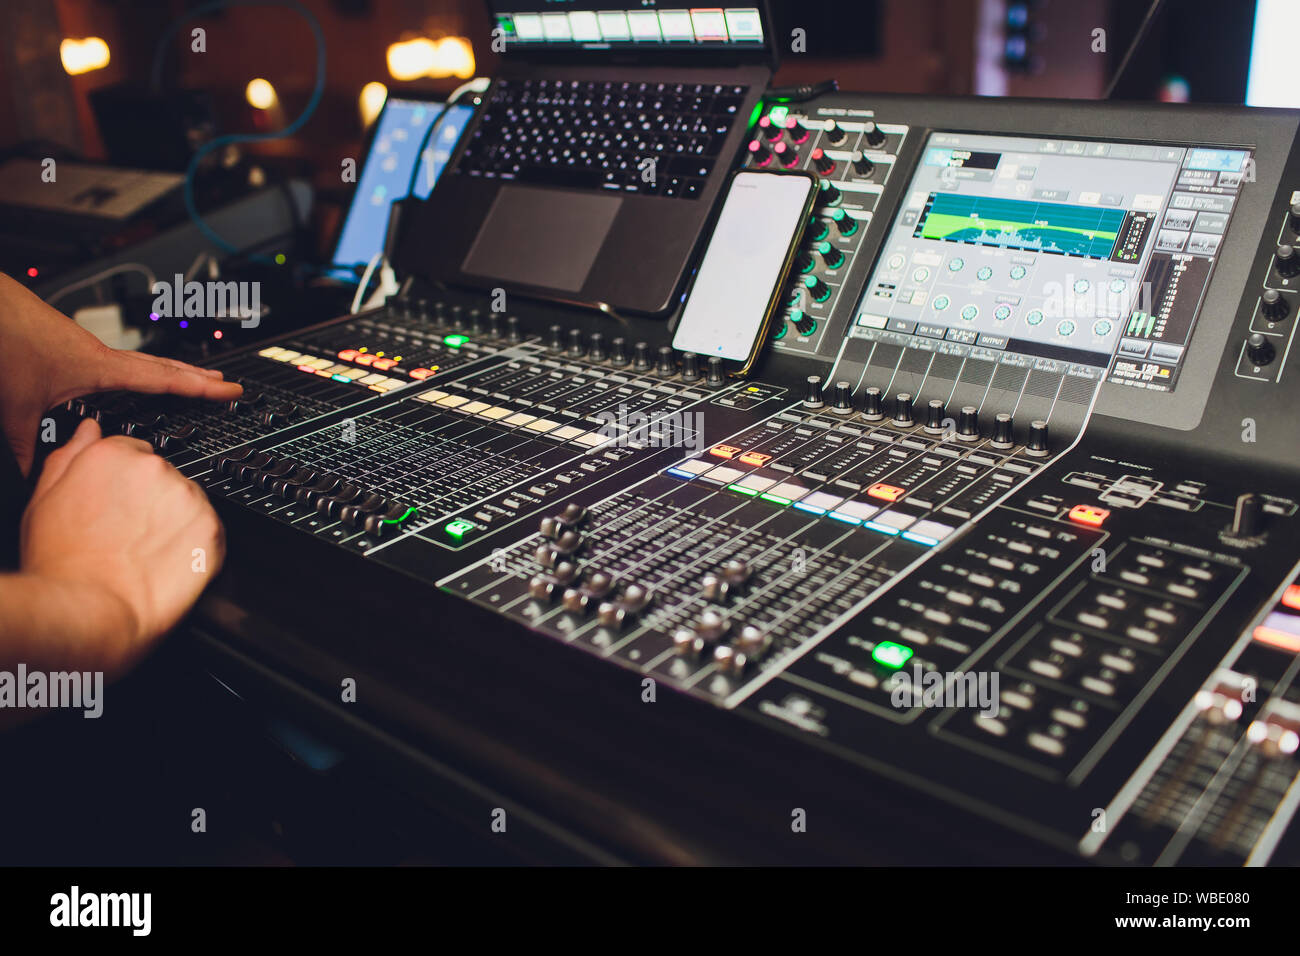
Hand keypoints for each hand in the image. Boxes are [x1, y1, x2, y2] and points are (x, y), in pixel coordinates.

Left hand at [0, 272, 241, 474]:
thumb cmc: (3, 340)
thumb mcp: (17, 406)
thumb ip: (27, 447)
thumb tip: (36, 480)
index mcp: (101, 368)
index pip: (166, 379)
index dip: (201, 387)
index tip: (231, 389)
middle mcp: (99, 355)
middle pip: (162, 365)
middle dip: (195, 376)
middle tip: (223, 383)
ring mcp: (84, 347)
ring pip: (139, 362)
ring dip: (166, 369)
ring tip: (187, 377)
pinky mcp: (67, 344)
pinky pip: (115, 360)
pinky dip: (133, 369)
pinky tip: (123, 378)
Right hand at [17, 418, 224, 674]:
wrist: (90, 610)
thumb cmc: (63, 564)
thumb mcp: (44, 500)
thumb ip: (69, 457)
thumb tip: (89, 432)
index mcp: (112, 455)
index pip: (134, 451)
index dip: (127, 483)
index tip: (122, 504)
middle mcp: (154, 469)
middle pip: (164, 477)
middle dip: (152, 501)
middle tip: (129, 534)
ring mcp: (187, 498)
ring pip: (189, 503)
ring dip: (175, 522)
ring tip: (146, 552)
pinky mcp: (212, 529)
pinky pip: (211, 531)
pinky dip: (196, 546)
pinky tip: (168, 562)